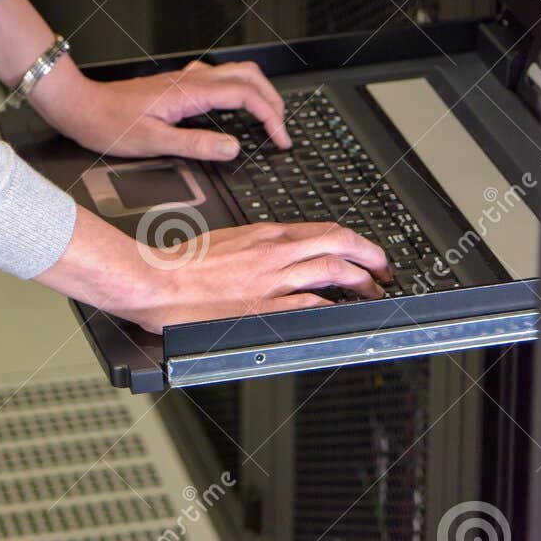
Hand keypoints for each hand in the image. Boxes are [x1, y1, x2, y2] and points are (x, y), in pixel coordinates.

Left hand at [50, 56, 290, 161]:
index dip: (270, 117)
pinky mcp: (177, 84)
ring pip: (235, 73)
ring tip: (268, 117)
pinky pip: (219, 78)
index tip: (281, 139)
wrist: (81, 106)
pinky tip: (234, 109)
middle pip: (248, 76)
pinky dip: (239, 90)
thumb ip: (196, 145)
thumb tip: (233, 148)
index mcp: (190, 92)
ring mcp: (184, 79)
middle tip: (283, 128)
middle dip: (273, 99)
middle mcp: (191, 80)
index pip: (246, 96)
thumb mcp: (153, 142)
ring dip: (258, 91)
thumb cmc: (109, 124)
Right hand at [121, 219, 392, 334]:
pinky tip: (342, 313)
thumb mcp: (223, 240)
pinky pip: (309, 304)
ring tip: (373, 291)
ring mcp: (269, 280)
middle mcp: (272, 253)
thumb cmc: (179, 264)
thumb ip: (253, 246)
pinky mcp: (262, 307)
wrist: (156, 280)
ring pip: (330, 268)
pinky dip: (332, 307)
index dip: (351, 239)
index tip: (363, 251)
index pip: (319, 228)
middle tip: (384, 268)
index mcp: (262, 234)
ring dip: (360, 280)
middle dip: (369, 254)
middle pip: (336, 241)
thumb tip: (274, 253)